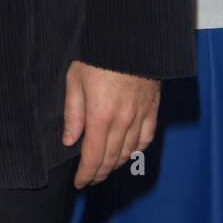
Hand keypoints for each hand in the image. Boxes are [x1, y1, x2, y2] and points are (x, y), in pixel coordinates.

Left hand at [62, 61, 159, 189]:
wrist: (131, 39)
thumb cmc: (97, 56)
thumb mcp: (75, 79)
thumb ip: (72, 112)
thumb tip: (69, 140)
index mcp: (100, 116)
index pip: (92, 157)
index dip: (86, 174)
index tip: (80, 183)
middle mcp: (122, 122)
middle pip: (110, 159)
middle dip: (99, 173)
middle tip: (90, 179)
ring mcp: (139, 117)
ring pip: (128, 152)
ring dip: (115, 164)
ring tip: (105, 168)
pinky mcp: (152, 110)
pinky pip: (146, 139)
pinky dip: (136, 151)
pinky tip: (128, 153)